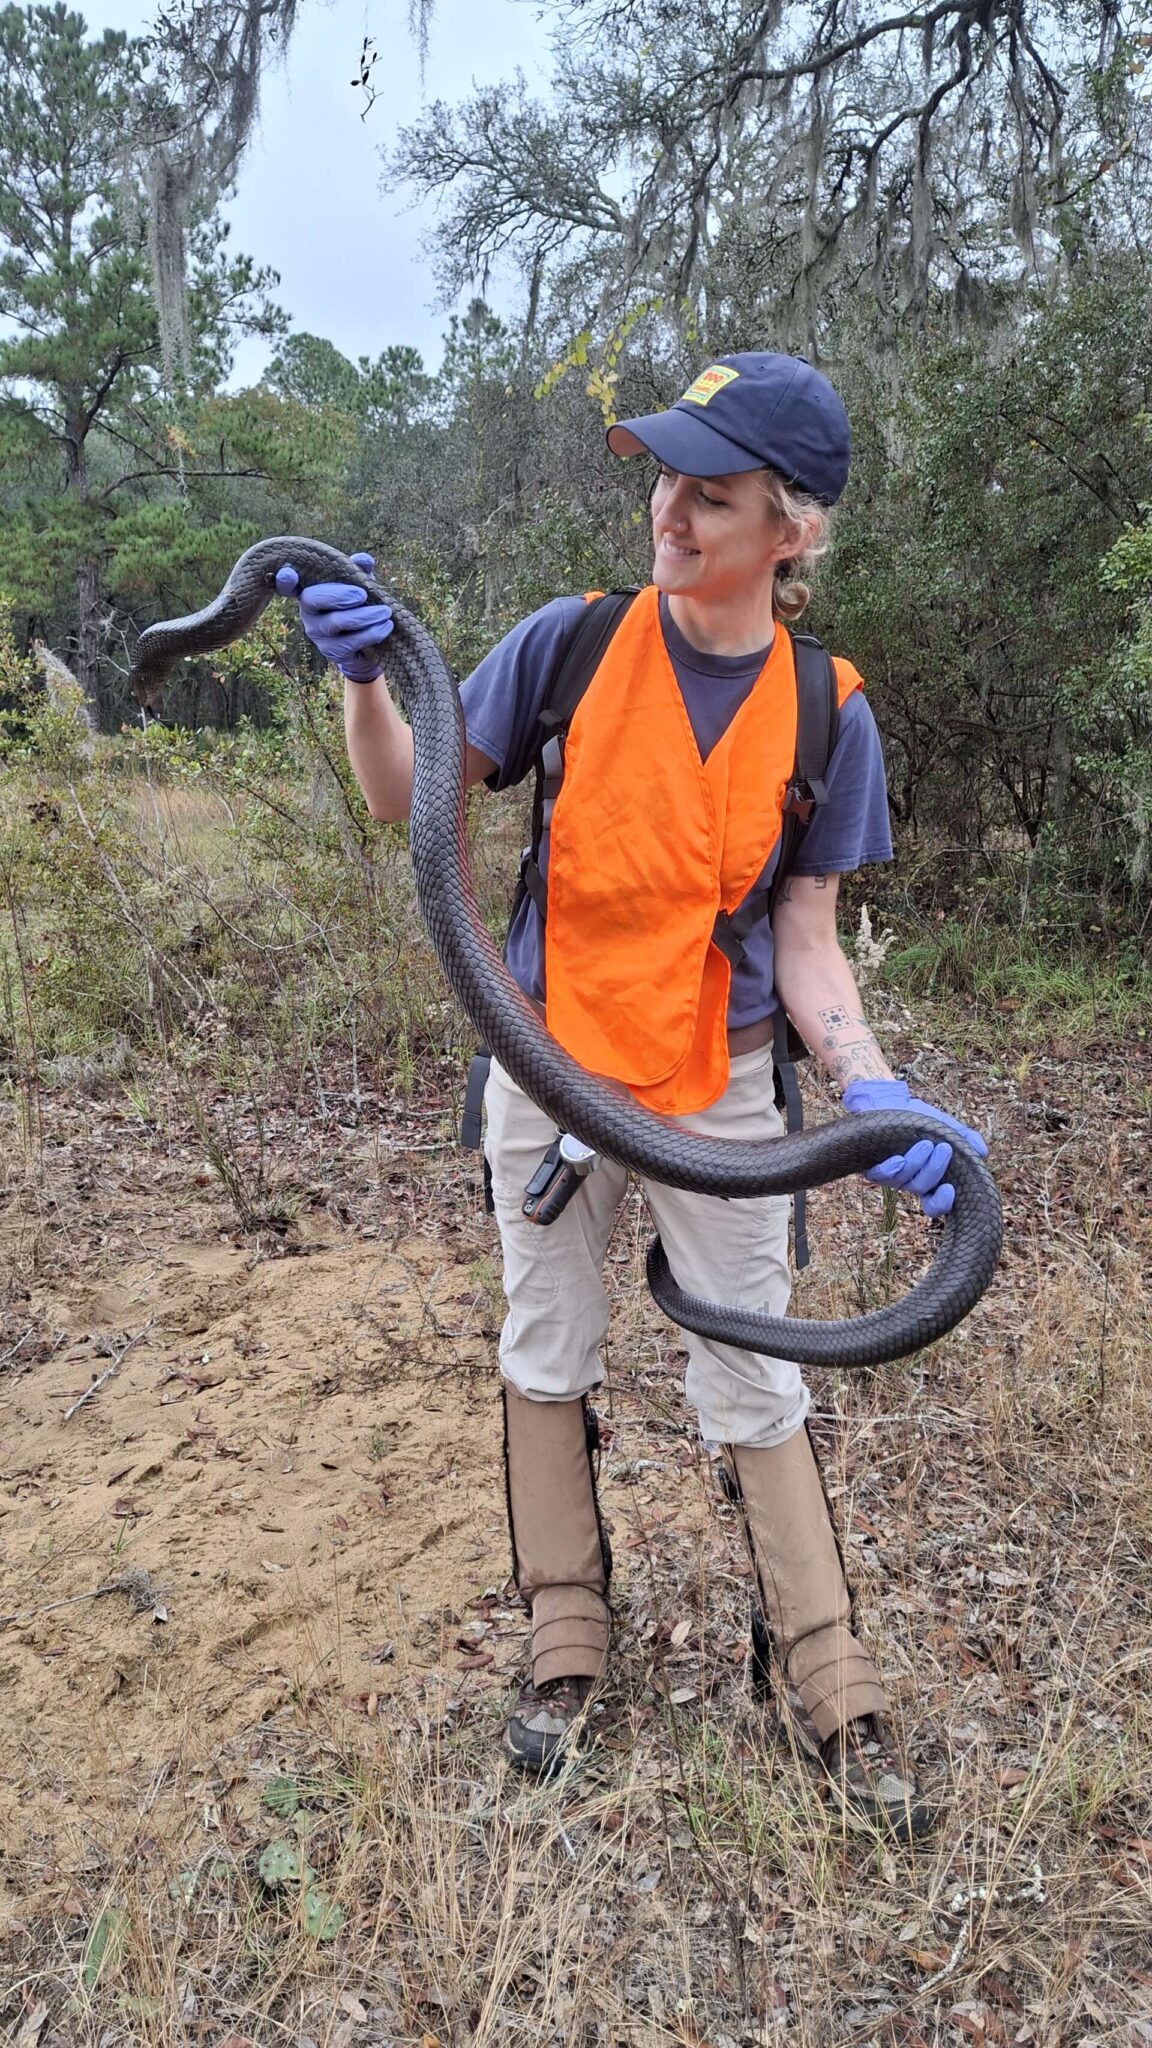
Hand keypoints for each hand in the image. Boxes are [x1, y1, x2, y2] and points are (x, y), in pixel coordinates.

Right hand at [275, 551, 392, 681]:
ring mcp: (317, 634)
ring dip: (364, 616)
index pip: (288, 585)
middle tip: (363, 594)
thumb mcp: (360, 584)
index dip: (284, 580)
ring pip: (336, 622)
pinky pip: (350, 643)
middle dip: (339, 595)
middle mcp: (307, 612)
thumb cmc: (358, 606)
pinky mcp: (331, 652)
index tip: (289, 574)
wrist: (368, 644)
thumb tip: (363, 561)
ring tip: (385, 612)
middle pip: (313, 599)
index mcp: (310, 591)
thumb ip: (360, 570)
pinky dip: (371, 633)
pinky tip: (385, 627)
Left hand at [841, 1077, 987, 1219]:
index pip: (938, 1203)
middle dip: (935, 1171)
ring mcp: (893, 1177)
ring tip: (925, 1143)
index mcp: (932, 1180)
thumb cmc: (922, 1120)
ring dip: (917, 1163)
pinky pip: (881, 1176)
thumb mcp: (948, 1128)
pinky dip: (891, 1168)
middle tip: (944, 1148)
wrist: (892, 1103)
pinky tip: (898, 1158)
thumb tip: (981, 1152)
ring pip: (905, 1181)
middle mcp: (913, 1182)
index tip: (951, 1190)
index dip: (943, 1203)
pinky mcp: (874, 1168)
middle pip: (924, 1191)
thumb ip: (966, 1139)